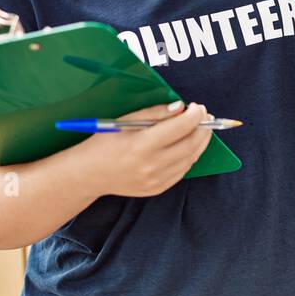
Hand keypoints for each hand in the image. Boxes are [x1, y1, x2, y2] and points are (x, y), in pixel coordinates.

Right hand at [86, 100, 213, 197]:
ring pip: (190, 159)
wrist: (89, 173)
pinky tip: (188, 145)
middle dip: (203, 128)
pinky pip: (182, 171)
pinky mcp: (157, 188)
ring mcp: (155, 180)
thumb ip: (155, 113)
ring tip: (200, 129)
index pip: (180, 128)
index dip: (195, 116)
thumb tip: (180, 107)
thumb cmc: (105, 142)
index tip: (198, 107)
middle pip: (190, 145)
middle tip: (205, 116)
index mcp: (142, 145)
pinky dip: (189, 156)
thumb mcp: (126, 121)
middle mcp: (151, 165)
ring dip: (200, 142)